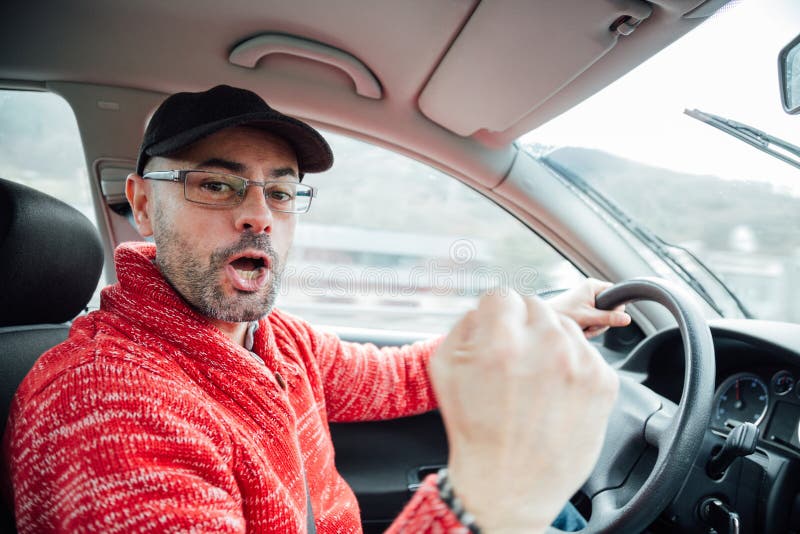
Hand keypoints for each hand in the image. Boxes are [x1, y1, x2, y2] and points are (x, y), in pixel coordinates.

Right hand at [429, 290, 618, 532]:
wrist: (509, 485)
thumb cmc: (475, 431)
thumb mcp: (444, 369)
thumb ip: (465, 324)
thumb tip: (485, 308)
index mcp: (502, 339)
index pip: (504, 295)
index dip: (496, 315)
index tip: (498, 331)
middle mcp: (545, 345)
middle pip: (537, 307)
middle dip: (524, 329)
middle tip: (516, 362)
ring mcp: (580, 363)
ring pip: (565, 328)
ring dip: (550, 344)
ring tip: (536, 382)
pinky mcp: (604, 382)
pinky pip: (588, 354)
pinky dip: (573, 367)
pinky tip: (556, 394)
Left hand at [547, 278, 630, 337]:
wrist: (545, 319)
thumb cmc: (562, 314)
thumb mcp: (588, 318)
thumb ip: (608, 318)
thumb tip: (627, 319)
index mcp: (593, 286)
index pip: (616, 294)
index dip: (616, 308)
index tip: (608, 318)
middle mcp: (590, 290)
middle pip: (611, 308)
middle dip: (602, 321)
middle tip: (590, 326)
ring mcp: (587, 299)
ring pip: (603, 316)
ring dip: (595, 326)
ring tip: (583, 328)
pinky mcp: (583, 307)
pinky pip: (595, 318)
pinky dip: (590, 326)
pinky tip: (581, 328)